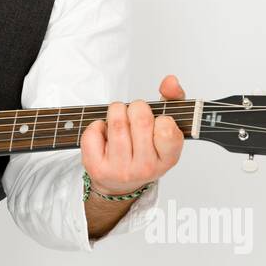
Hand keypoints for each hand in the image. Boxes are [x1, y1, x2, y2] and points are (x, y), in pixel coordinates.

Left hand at [81, 75, 185, 195]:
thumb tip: (170, 80)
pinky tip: (104, 134)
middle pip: (140, 119)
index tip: (157, 122)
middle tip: (134, 114)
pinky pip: (94, 132)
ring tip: (118, 119)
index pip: (167, 129)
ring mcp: (121, 170)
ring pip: (116, 123)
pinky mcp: (98, 168)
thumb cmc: (143, 150)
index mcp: (167, 158)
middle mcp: (146, 168)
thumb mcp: (164, 128)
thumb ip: (172, 100)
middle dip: (135, 107)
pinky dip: (96, 125)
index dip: (161, 118)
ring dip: (116, 111)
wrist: (118, 184)